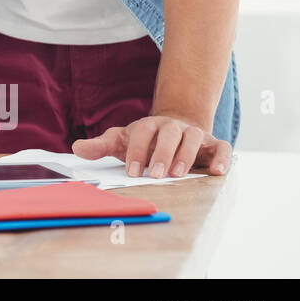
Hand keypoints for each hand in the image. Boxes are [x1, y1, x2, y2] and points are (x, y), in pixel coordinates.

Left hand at [72, 114, 230, 177]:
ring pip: (193, 138)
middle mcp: (172, 126)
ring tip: (178, 175)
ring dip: (186, 155)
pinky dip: (221, 158)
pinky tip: (216, 172)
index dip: (136, 151)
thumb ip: (101, 145)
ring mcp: (194, 134)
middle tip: (155, 175)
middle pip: (168, 133)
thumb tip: (76, 148)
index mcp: (149, 125)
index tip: (131, 172)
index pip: (142, 132)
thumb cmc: (146, 141)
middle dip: (161, 154)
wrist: (176, 130)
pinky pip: (222, 148)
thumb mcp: (122, 141)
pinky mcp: (214, 145)